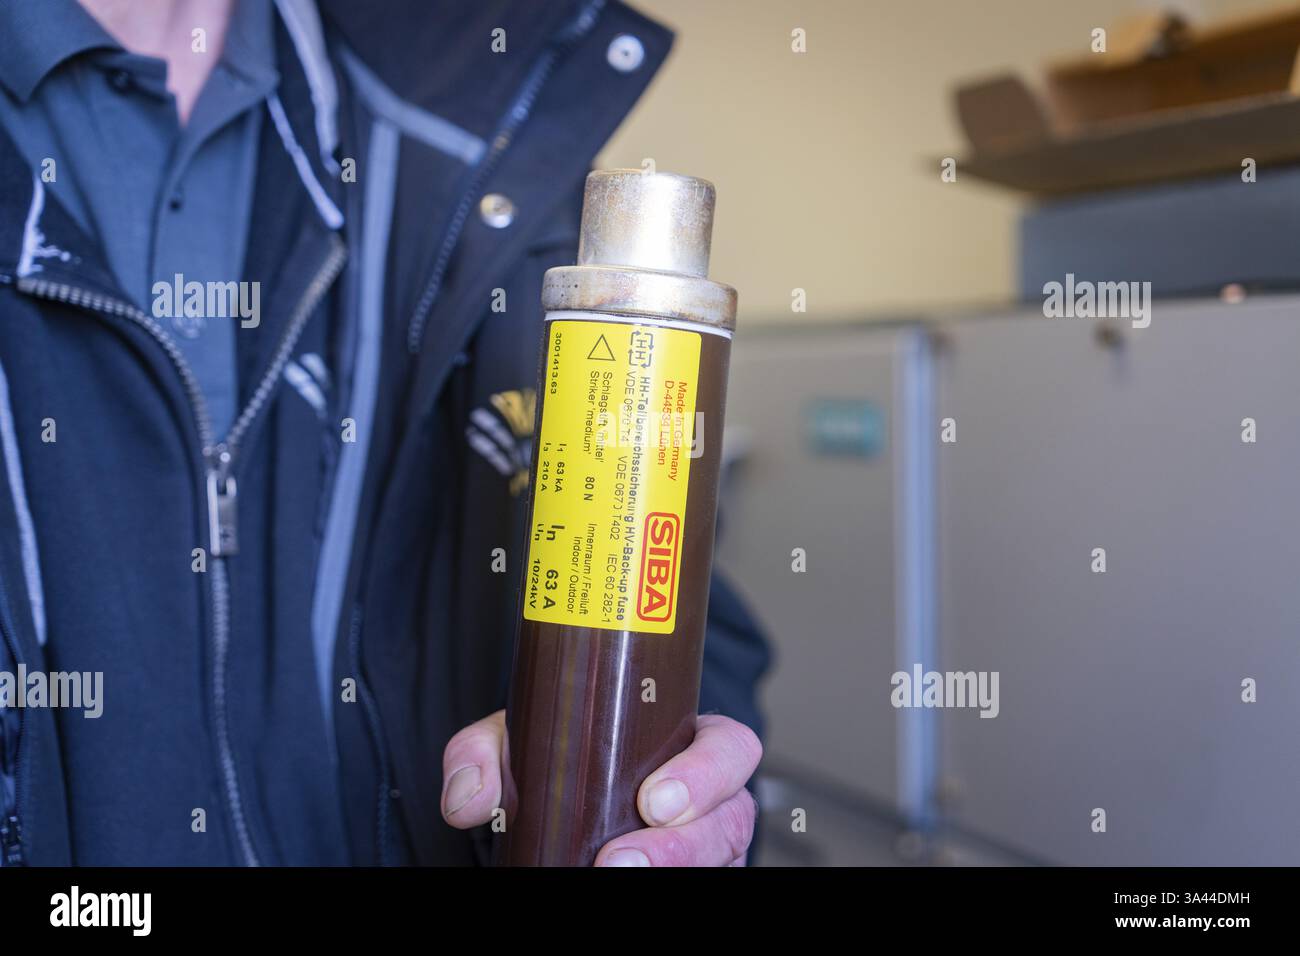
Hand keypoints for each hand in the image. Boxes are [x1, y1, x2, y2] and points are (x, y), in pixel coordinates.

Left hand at [441, 710, 762, 866]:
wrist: (549, 819)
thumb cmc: (556, 763)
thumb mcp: (518, 741)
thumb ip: (483, 754)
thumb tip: (468, 799)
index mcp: (685, 740)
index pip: (730, 746)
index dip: (706, 773)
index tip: (652, 801)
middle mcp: (711, 797)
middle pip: (734, 815)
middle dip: (687, 843)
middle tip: (624, 858)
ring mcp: (708, 846)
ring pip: (723, 858)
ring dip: (676, 870)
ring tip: (618, 877)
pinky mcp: (697, 873)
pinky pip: (706, 882)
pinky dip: (672, 886)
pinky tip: (630, 890)